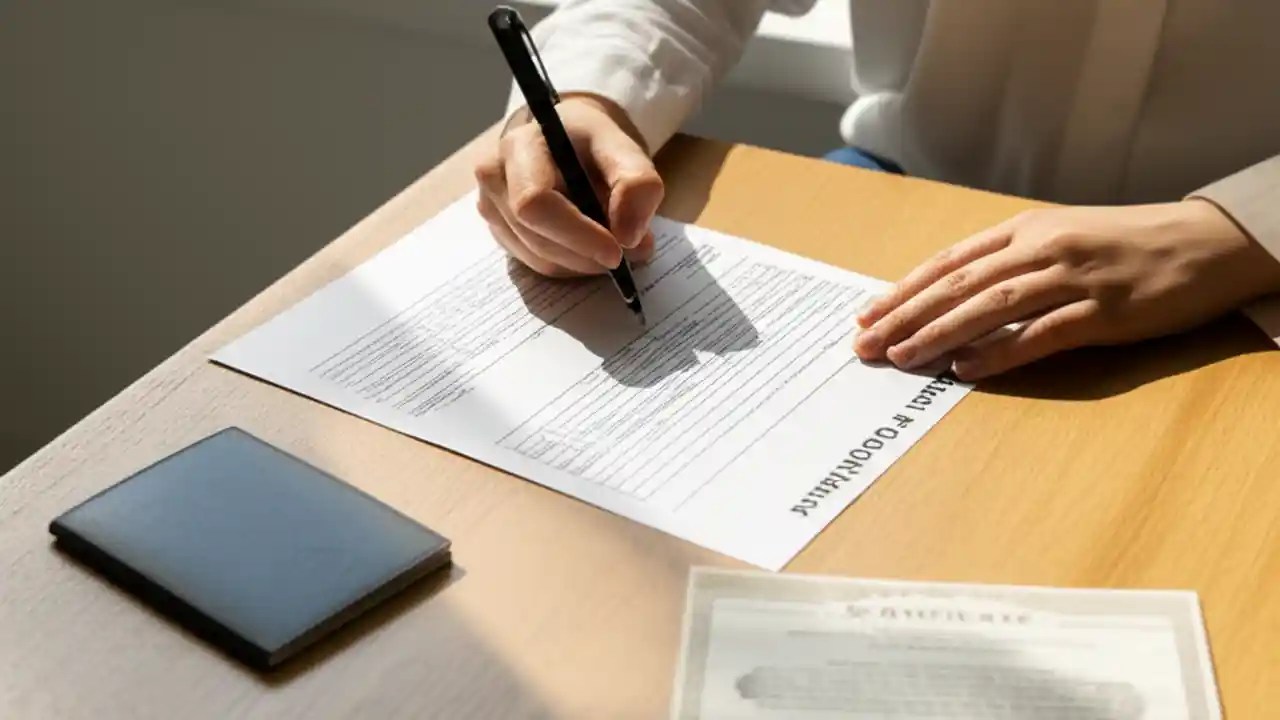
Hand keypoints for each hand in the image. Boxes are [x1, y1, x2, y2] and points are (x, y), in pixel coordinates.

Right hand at [474, 94, 663, 276]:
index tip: (618, 252)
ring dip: (584, 262)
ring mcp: (491, 207)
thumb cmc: (594, 142)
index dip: (577, 235)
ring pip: (538, 259)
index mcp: (520, 147)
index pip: (535, 203)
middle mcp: (494, 177)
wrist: (569, 138)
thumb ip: (637, 183)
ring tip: (615, 243)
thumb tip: (629, 237)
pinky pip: (537, 264)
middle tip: (629, 253)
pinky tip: (590, 246)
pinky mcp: (500, 231)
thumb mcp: (624, 148)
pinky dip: (573, 264)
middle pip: (536, 237)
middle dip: (586, 254)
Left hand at [854, 201, 1279, 379]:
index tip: (867, 314)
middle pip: (958, 285)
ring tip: (902, 358)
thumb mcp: (1061, 236)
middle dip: (905, 316)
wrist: (1206, 242)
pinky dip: (1000, 353)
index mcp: (1025, 229)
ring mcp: (1072, 278)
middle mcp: (1042, 248)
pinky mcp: (1103, 312)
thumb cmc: (1126, 243)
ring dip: (939, 334)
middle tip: (865, 344)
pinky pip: (1041, 335)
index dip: (904, 290)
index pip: (949, 262)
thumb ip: (1009, 260)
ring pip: (990, 307)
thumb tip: (952, 295)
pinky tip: (966, 370)